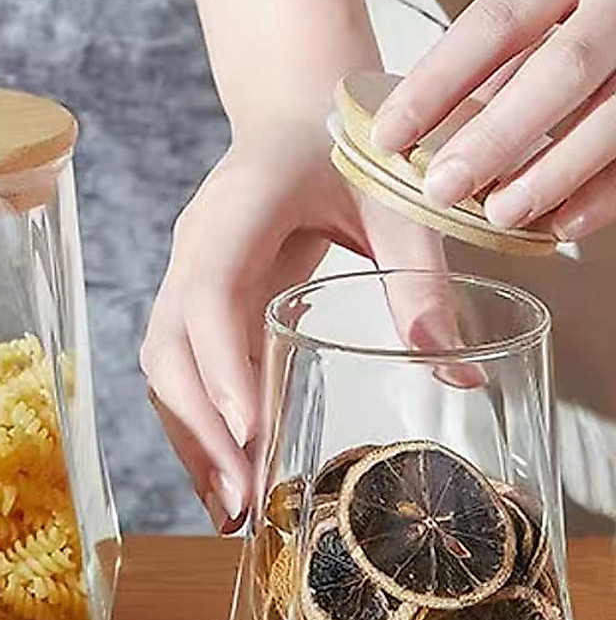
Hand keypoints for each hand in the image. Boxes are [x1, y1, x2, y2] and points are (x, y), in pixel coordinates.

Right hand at [140, 123, 447, 531]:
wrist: (296, 112)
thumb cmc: (346, 148)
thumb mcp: (395, 203)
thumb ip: (422, 281)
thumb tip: (455, 374)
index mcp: (237, 209)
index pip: (207, 292)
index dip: (219, 363)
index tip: (247, 429)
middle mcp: (193, 247)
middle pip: (168, 347)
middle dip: (200, 426)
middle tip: (243, 496)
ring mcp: (184, 276)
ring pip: (164, 368)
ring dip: (190, 438)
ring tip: (231, 507)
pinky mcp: (194, 303)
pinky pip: (180, 371)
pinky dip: (197, 425)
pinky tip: (226, 474)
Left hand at [372, 0, 615, 240]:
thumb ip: (502, 56)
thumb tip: (425, 131)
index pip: (493, 23)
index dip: (436, 85)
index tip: (388, 136)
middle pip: (560, 69)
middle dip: (494, 138)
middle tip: (442, 188)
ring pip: (614, 114)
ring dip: (553, 173)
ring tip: (500, 213)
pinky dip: (604, 192)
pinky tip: (563, 221)